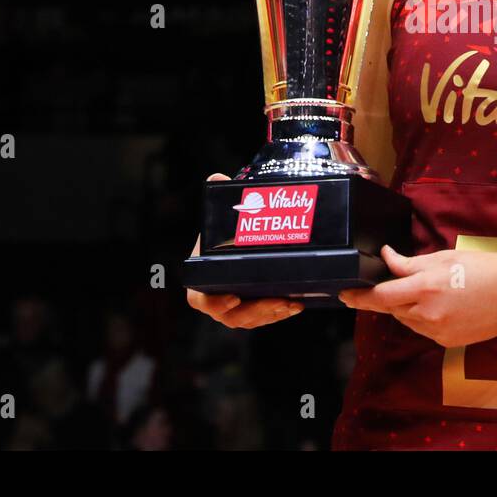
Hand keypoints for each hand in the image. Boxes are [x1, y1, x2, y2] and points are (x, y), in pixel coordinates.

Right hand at [184, 173, 304, 328]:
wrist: (242, 234)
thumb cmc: (229, 227)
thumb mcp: (227, 213)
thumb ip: (222, 197)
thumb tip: (216, 178)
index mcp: (203, 274)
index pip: (200, 298)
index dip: (213, 302)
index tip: (232, 298)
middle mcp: (216, 292)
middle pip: (230, 315)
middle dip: (255, 311)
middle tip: (278, 301)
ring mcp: (235, 302)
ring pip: (249, 318)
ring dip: (270, 313)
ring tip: (292, 302)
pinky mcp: (253, 304)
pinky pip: (263, 316)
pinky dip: (278, 312)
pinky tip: (296, 304)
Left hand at [338, 245, 496, 347]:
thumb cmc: (485, 268)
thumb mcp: (445, 258)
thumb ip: (411, 263)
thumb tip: (387, 258)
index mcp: (426, 288)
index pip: (382, 296)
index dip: (360, 296)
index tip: (344, 293)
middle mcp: (428, 314)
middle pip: (392, 308)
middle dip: (388, 297)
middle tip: (397, 284)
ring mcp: (438, 331)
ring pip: (407, 320)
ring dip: (407, 307)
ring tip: (431, 290)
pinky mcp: (448, 342)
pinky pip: (424, 329)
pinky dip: (424, 317)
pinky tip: (444, 304)